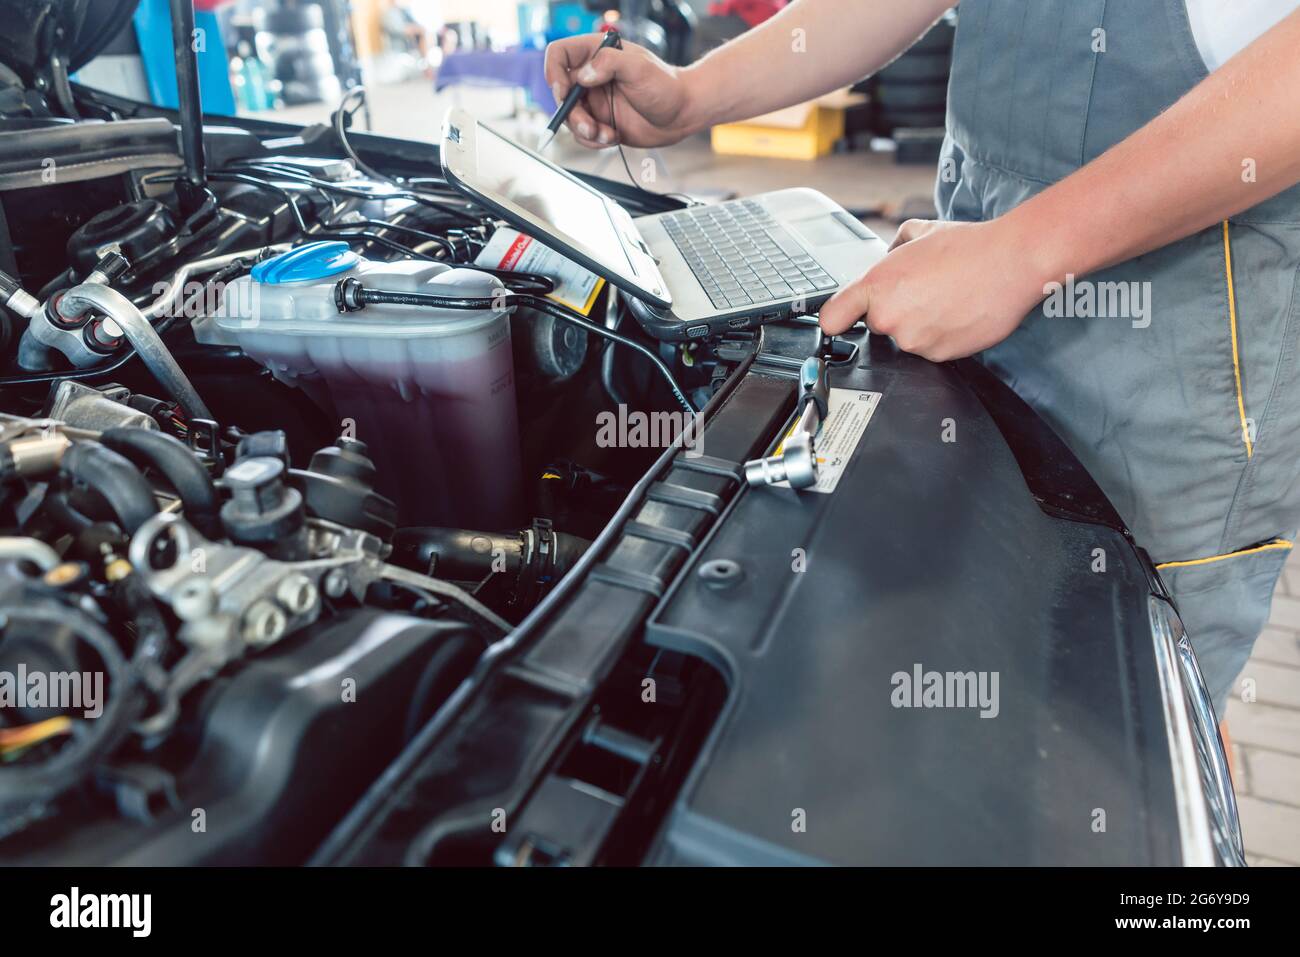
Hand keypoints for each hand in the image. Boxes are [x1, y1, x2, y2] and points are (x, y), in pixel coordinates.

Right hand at [543, 35, 696, 148]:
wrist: (681, 114)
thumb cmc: (666, 86)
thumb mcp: (639, 68)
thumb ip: (609, 64)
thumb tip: (583, 75)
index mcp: (596, 54)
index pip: (559, 55)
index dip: (554, 73)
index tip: (564, 93)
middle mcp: (591, 76)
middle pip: (560, 93)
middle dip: (571, 114)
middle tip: (589, 126)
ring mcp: (594, 101)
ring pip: (570, 118)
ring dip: (584, 131)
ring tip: (606, 135)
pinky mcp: (600, 122)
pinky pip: (582, 135)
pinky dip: (593, 141)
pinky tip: (613, 137)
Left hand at [818, 218, 1049, 361]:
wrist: (1013, 263)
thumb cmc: (970, 247)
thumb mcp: (918, 232)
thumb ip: (892, 248)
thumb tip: (886, 257)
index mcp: (877, 285)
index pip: (832, 318)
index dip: (835, 320)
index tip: (838, 321)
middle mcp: (890, 317)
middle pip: (877, 325)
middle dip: (894, 311)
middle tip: (923, 291)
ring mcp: (914, 340)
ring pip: (906, 339)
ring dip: (920, 324)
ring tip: (946, 299)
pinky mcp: (938, 356)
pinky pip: (930, 350)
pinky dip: (941, 336)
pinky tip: (958, 313)